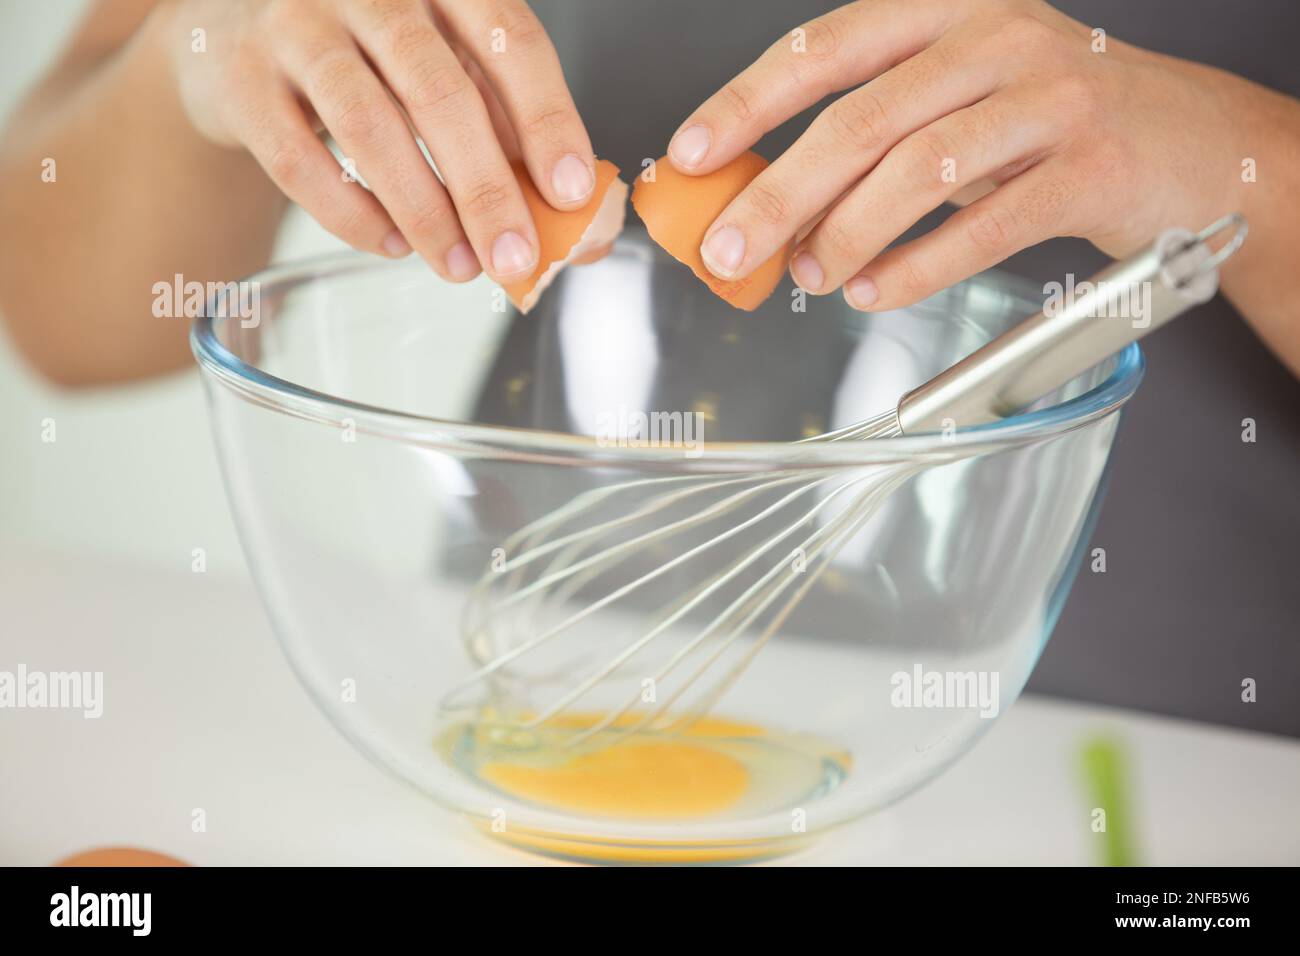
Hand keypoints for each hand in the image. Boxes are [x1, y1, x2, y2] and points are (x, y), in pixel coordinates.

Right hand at [160, 0, 595, 282]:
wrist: (234, 31)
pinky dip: (353, 213)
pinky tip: (391, 243)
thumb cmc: (369, 55)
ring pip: (370, 126)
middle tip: (515, 258)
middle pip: (440, 90)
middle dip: (486, 189)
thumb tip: (578, 224)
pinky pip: (299, 159)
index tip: (571, 193)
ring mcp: (296, 25)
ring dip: (425, 211)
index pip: (510, 41)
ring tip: (458, 265)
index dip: (547, 121)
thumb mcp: (445, 65)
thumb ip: (506, 128)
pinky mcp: (241, 78)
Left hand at [668, 0, 1254, 310]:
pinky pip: (982, 228)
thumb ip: (879, 134)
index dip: (749, 102)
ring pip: (918, 171)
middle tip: (730, 248)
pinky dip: (916, 268)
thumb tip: (776, 205)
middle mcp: (998, 38)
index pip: (828, 48)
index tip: (691, 153)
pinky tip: (876, 291)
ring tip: (811, 277)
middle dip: (780, 192)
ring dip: (846, 235)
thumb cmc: (1054, 122)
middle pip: (861, 120)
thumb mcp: (963, 98)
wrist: (1192, 144)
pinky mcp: (1089, 167)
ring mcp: (1051, 97)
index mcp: (950, 9)